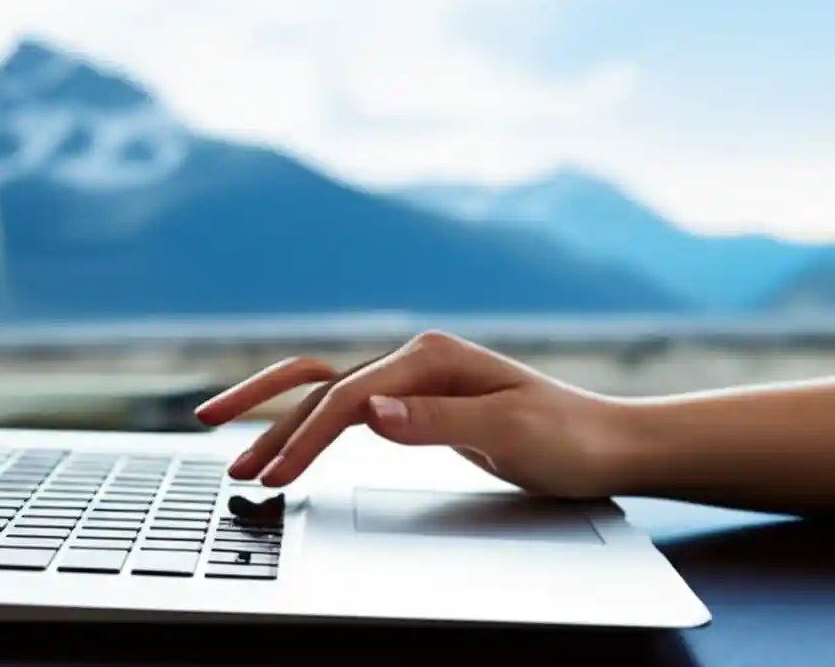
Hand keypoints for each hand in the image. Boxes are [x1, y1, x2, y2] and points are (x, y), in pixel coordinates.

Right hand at [195, 331, 636, 497]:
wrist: (605, 441)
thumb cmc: (567, 437)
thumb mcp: (509, 432)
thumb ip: (437, 421)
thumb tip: (370, 411)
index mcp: (428, 359)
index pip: (345, 399)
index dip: (304, 439)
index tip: (274, 476)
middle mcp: (412, 361)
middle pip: (320, 386)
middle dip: (269, 423)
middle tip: (229, 460)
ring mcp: (411, 381)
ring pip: (326, 395)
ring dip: (280, 421)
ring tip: (234, 448)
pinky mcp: (415, 404)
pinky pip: (348, 409)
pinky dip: (311, 424)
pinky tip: (291, 440)